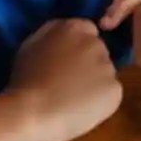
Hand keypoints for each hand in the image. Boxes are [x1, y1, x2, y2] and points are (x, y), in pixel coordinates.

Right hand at [6, 19, 122, 140]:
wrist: (34, 113)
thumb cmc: (24, 80)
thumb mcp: (31, 44)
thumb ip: (52, 33)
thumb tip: (63, 35)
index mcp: (74, 28)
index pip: (87, 30)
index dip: (77, 47)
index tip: (66, 62)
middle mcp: (96, 43)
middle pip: (98, 51)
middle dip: (88, 63)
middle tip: (69, 82)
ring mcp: (108, 67)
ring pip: (105, 74)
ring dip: (94, 82)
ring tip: (73, 99)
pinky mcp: (115, 90)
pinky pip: (110, 94)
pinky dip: (100, 102)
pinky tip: (81, 110)